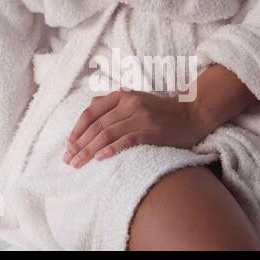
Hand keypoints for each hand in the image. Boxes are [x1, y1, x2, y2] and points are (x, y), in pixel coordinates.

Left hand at [64, 90, 210, 168]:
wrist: (192, 113)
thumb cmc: (159, 110)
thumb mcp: (134, 100)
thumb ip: (111, 106)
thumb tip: (87, 119)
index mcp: (121, 96)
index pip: (90, 112)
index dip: (77, 129)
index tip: (68, 146)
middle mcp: (128, 104)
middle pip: (96, 125)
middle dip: (79, 144)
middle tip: (67, 160)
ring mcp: (140, 117)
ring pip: (107, 134)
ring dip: (89, 150)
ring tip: (77, 163)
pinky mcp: (151, 131)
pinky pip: (127, 141)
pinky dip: (111, 149)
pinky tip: (100, 158)